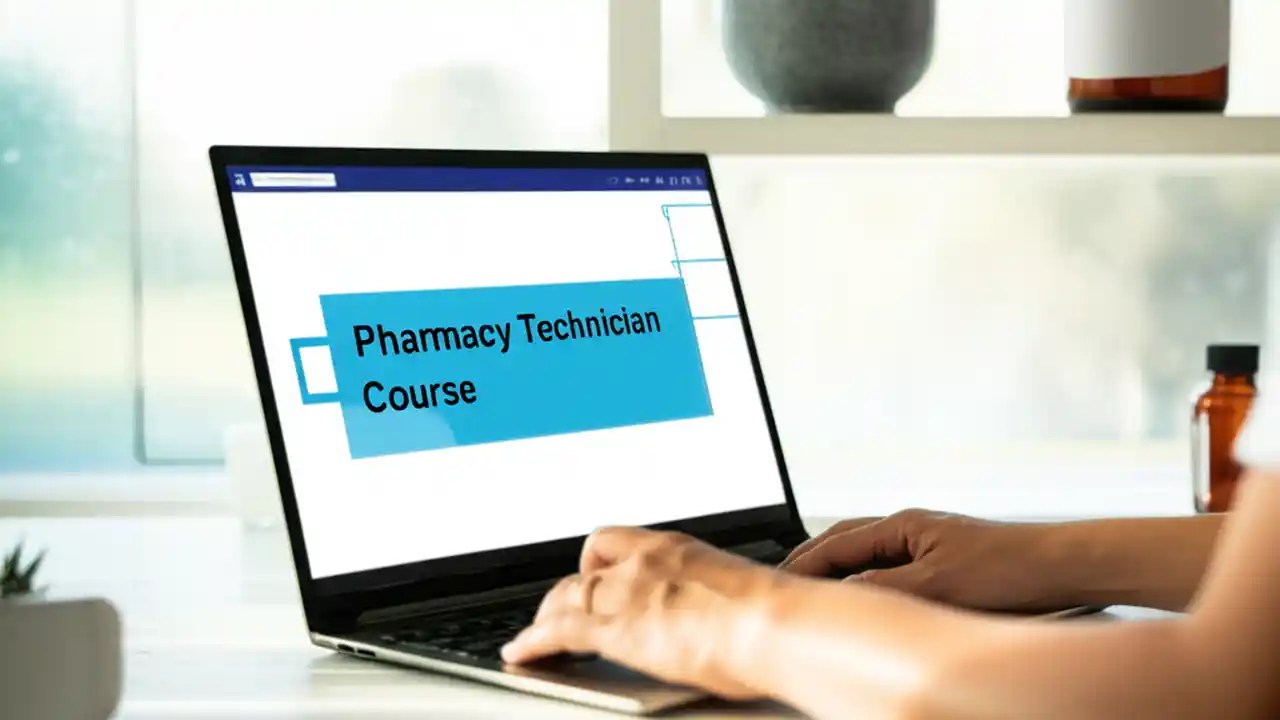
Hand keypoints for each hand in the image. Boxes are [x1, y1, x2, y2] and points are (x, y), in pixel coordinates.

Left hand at [501, 527, 781, 698]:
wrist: (777, 627)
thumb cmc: (778, 617)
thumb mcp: (740, 594)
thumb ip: (716, 600)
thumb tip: (727, 618)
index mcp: (673, 549)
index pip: (613, 542)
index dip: (594, 564)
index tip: (589, 578)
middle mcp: (643, 564)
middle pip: (582, 572)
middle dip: (566, 594)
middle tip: (559, 615)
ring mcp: (626, 594)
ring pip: (564, 599)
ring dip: (546, 619)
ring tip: (535, 639)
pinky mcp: (616, 630)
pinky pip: (557, 631)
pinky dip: (533, 642)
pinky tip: (520, 653)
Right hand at [782, 509, 1071, 611]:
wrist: (1057, 565)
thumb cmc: (1007, 568)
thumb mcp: (938, 584)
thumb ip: (886, 586)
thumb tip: (844, 591)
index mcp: (902, 525)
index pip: (835, 544)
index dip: (802, 564)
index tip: (778, 583)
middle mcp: (909, 528)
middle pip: (842, 539)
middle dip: (809, 558)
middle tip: (782, 580)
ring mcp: (924, 540)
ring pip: (863, 550)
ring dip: (834, 565)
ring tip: (812, 586)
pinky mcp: (938, 557)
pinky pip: (884, 562)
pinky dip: (861, 574)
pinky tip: (862, 591)